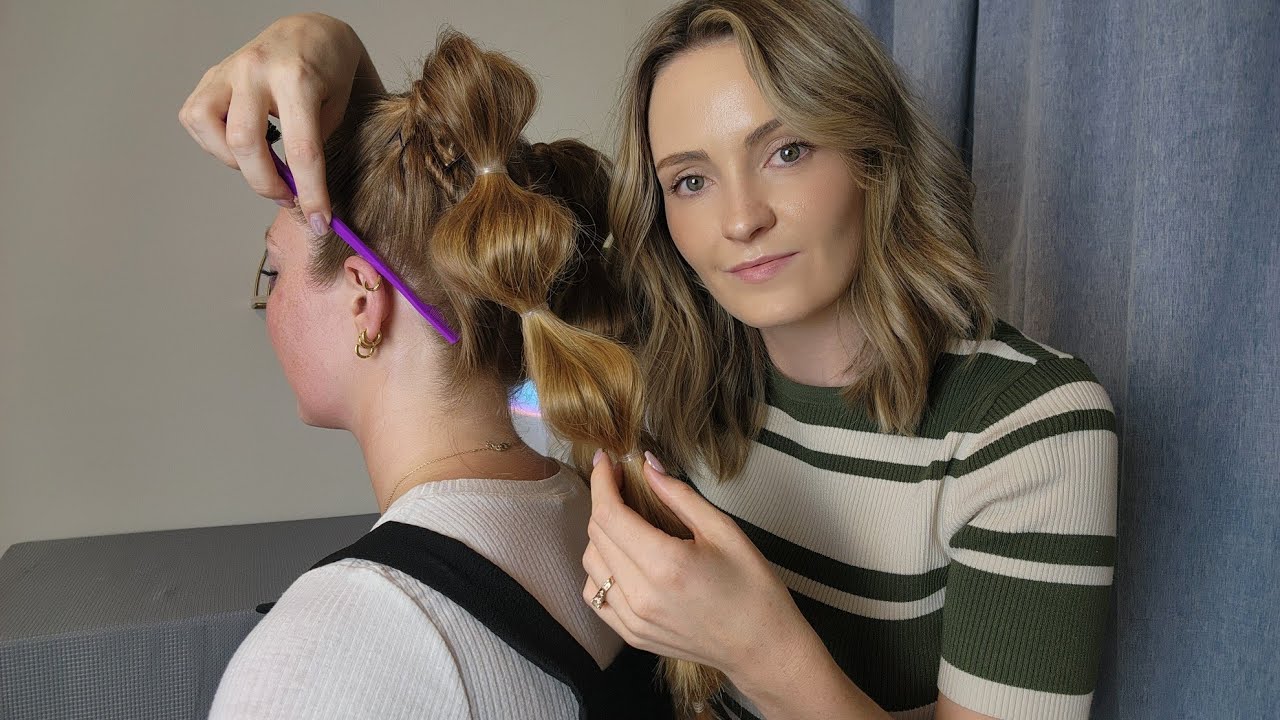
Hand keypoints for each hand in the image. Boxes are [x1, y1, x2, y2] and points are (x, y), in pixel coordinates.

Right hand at [178, 13, 375, 228]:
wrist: (311, 32)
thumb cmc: (329, 73)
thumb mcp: (336, 108)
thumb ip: (314, 148)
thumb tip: (301, 198)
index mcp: (297, 78)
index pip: (301, 149)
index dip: (310, 193)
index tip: (319, 220)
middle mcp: (255, 70)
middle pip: (245, 143)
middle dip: (267, 184)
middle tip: (289, 198)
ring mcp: (227, 70)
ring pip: (209, 130)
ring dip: (234, 161)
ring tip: (262, 163)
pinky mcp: (210, 76)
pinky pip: (196, 119)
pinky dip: (215, 143)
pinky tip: (240, 143)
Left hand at [581, 452, 815, 685]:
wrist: (763, 647)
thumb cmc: (753, 587)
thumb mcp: (724, 530)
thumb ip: (679, 495)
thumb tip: (647, 465)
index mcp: (665, 564)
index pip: (609, 515)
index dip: (602, 482)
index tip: (606, 461)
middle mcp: (641, 595)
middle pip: (596, 536)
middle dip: (603, 502)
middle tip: (622, 485)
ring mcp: (633, 620)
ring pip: (591, 565)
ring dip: (601, 536)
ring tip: (626, 522)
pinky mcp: (633, 636)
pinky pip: (596, 596)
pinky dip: (601, 571)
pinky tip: (623, 559)